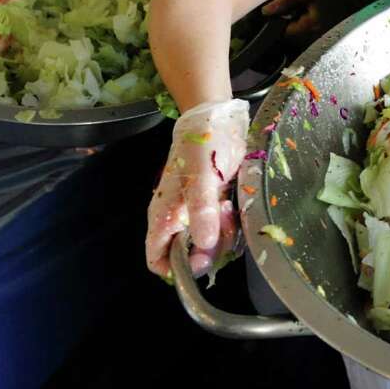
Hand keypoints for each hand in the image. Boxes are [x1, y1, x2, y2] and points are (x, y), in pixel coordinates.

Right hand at [145, 98, 248, 278]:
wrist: (219, 119)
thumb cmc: (202, 144)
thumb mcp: (202, 176)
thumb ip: (202, 210)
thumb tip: (204, 244)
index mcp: (164, 216)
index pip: (157, 259)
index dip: (174, 270)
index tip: (199, 260)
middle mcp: (178, 220)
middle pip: (189, 257)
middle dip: (209, 249)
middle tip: (221, 221)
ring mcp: (197, 216)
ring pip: (209, 246)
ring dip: (223, 234)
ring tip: (227, 206)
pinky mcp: (215, 209)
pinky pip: (223, 231)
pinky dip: (231, 224)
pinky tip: (232, 204)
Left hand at [262, 0, 386, 47]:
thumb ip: (285, 0)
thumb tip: (264, 12)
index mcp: (308, 29)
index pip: (282, 33)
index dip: (280, 21)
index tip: (285, 10)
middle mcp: (316, 43)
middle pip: (291, 40)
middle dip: (291, 26)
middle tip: (301, 9)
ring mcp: (325, 45)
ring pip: (302, 41)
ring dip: (301, 29)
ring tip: (312, 13)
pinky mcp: (332, 44)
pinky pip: (314, 42)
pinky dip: (312, 32)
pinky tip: (320, 19)